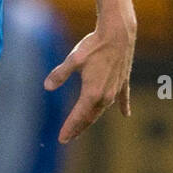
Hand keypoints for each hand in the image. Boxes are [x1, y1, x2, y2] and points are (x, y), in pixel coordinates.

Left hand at [44, 21, 134, 143]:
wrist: (118, 33)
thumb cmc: (94, 45)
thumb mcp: (73, 60)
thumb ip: (60, 74)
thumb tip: (47, 87)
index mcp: (92, 93)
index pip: (78, 116)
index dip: (69, 128)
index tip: (62, 139)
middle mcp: (105, 95)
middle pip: (90, 117)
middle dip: (79, 128)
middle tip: (69, 137)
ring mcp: (116, 89)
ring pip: (102, 109)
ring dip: (93, 118)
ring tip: (84, 126)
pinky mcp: (123, 81)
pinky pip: (123, 98)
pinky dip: (123, 106)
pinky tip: (125, 114)